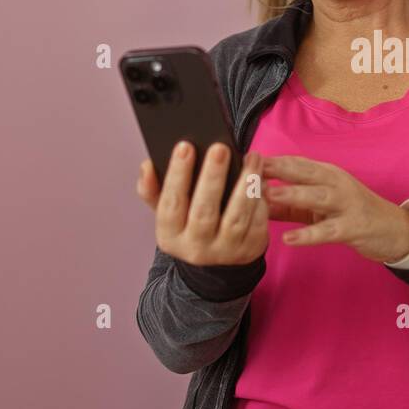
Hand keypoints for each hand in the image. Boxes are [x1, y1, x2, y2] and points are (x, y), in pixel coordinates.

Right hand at [138, 142, 268, 266]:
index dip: (177, 175)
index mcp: (170, 236)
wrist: (216, 263)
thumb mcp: (167, 213)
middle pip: (204, 212)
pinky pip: (258, 222)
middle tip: (219, 147)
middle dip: (212, 177)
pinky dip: (261, 199)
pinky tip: (262, 178)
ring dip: (245, 185)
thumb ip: (153, 189)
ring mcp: (226, 251)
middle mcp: (196, 248)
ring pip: (236, 217)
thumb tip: (146, 166)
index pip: (170, 204)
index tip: (184, 145)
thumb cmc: (189, 224)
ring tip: (252, 158)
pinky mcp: (251, 250)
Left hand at [261, 155, 408, 264]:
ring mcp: (347, 204)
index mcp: (328, 174)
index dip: (272, 161)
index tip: (246, 159)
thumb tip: (256, 203)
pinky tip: (289, 239)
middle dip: (278, 170)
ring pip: (317, 196)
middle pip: (305, 173)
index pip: (297, 163)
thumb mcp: (320, 207)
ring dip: (292, 194)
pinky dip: (308, 235)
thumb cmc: (352, 214)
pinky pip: (328, 231)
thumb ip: (289, 205)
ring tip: (268, 195)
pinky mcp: (354, 227)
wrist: (394, 230)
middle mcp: (337, 183)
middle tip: (250, 170)